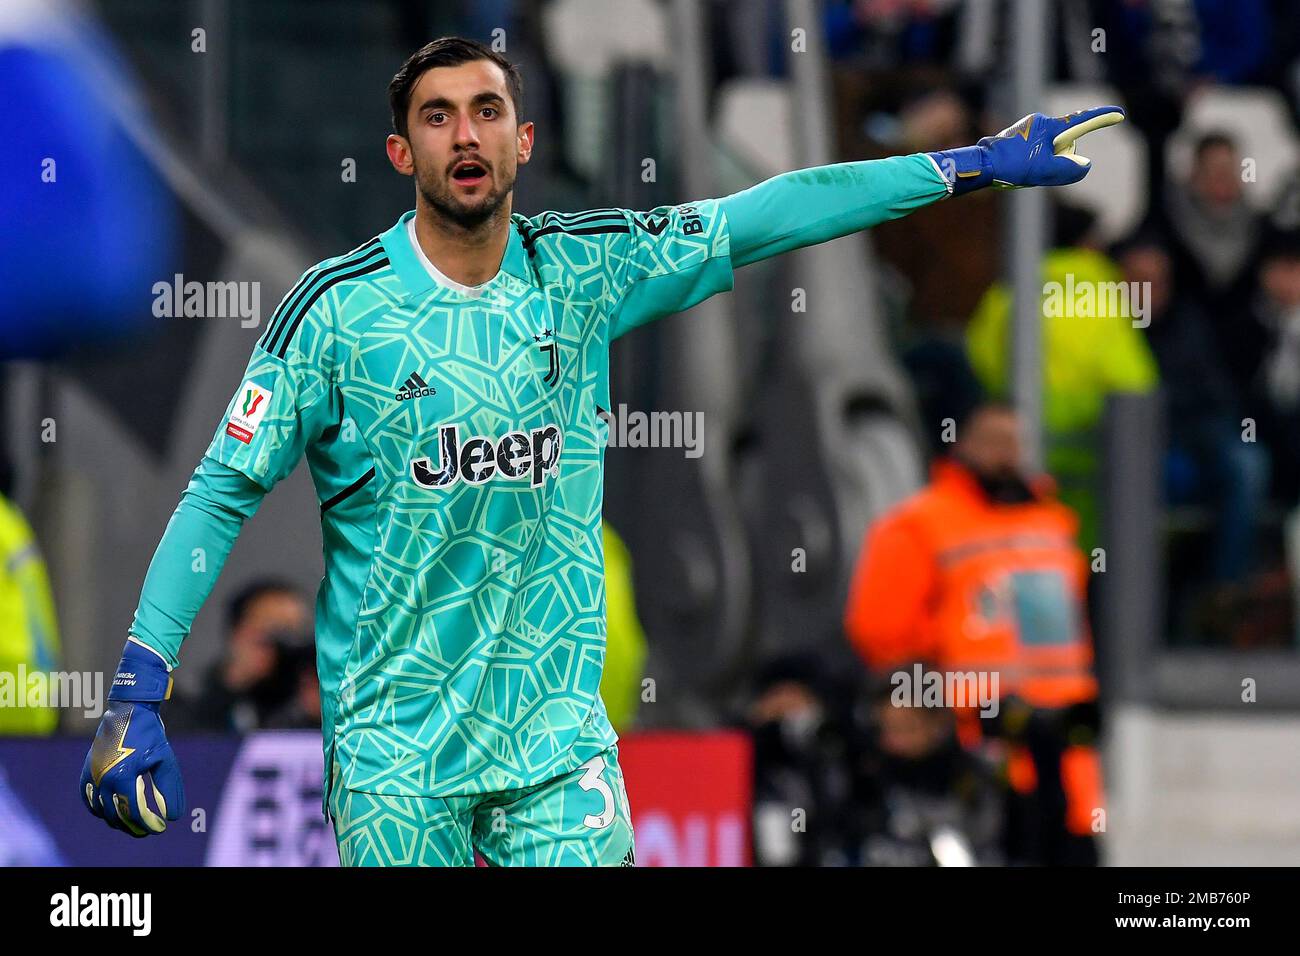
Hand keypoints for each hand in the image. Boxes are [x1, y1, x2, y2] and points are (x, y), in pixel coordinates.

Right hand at [80, 639, 184, 836]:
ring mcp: (92, 776)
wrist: (128, 712)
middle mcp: (104, 779)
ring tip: (132, 822)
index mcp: (124, 777)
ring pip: (101, 811)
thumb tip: (173, 815)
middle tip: (146, 830)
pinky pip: (88, 799)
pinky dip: (98, 810)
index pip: (134, 813)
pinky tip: (111, 811)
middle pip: (116, 816)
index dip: (148, 824)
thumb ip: (168, 789)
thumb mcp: (165, 761)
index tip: (160, 829)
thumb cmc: (151, 735)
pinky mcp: (86, 772)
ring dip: (116, 820)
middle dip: (133, 827)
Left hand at [929, 105, 1125, 194]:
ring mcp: (1025, 129)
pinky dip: (1032, 163)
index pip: (1081, 122)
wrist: (980, 165)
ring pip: (1047, 150)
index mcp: (1048, 127)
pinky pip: (1033, 152)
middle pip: (1062, 143)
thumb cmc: (1011, 166)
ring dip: (1042, 163)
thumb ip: (1069, 169)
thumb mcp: (1044, 171)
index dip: (1101, 118)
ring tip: (1022, 172)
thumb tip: (1084, 166)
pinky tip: (1016, 170)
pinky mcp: (1016, 138)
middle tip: (1037, 171)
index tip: (1119, 114)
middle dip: (1059, 158)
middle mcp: (1037, 123)